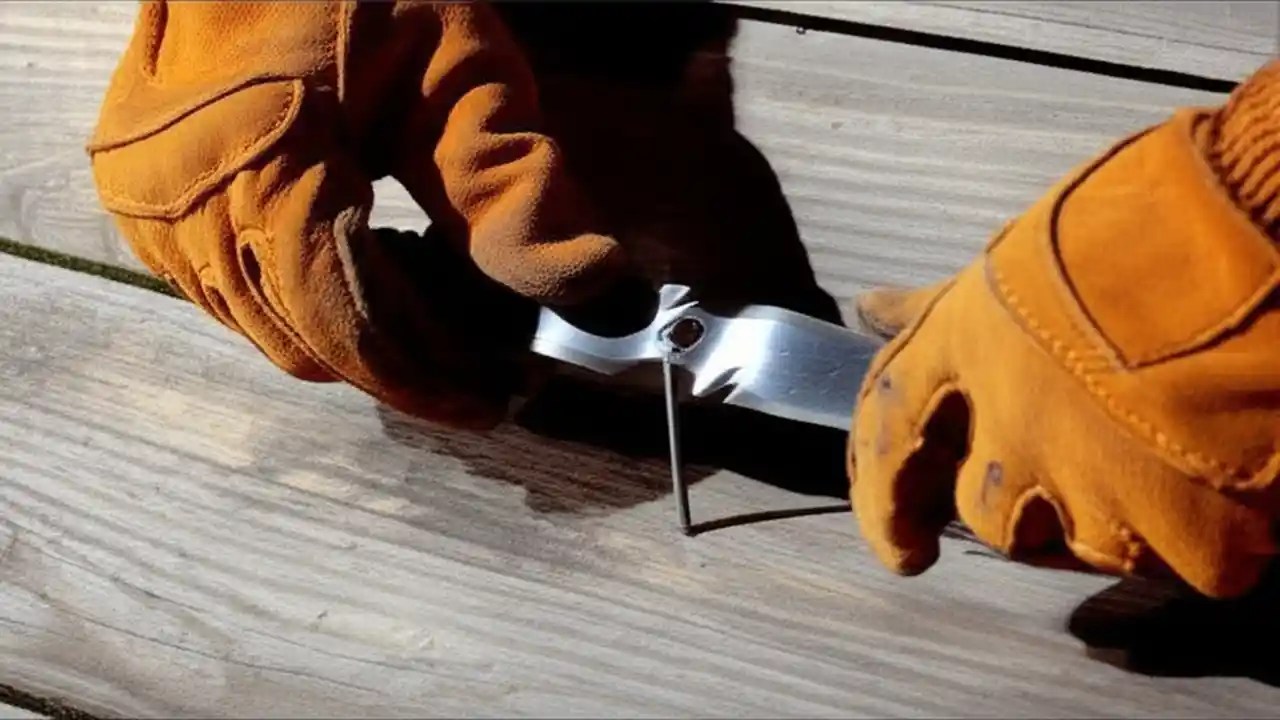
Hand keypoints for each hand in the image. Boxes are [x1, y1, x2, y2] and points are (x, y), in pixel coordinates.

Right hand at [86, 1, 630, 428]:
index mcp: (258, 162)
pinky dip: (303, 306)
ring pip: (263, 328)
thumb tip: (589, 277)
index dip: (421, 378)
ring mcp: (147, 205)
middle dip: (398, 367)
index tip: (489, 402)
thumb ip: (510, 179)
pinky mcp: (139, 203)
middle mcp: (180, 200)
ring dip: (352, 343)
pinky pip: (228, 294)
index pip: (344, 319)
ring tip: (433, 329)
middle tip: (477, 369)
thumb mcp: (458, 68)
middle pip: (304, 338)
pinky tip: (365, 283)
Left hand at [846, 61, 1279, 598]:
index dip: (879, 499)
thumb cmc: (1155, 220)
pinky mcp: (1193, 533)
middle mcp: (1017, 422)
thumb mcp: (1028, 254)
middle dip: (1012, 512)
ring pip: (1074, 546)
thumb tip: (870, 308)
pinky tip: (1223, 480)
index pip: (888, 435)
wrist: (1274, 223)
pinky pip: (1183, 563)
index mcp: (967, 342)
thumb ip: (946, 305)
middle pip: (985, 513)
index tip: (899, 546)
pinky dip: (1203, 535)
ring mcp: (1102, 481)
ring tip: (1152, 462)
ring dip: (1103, 520)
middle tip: (1053, 493)